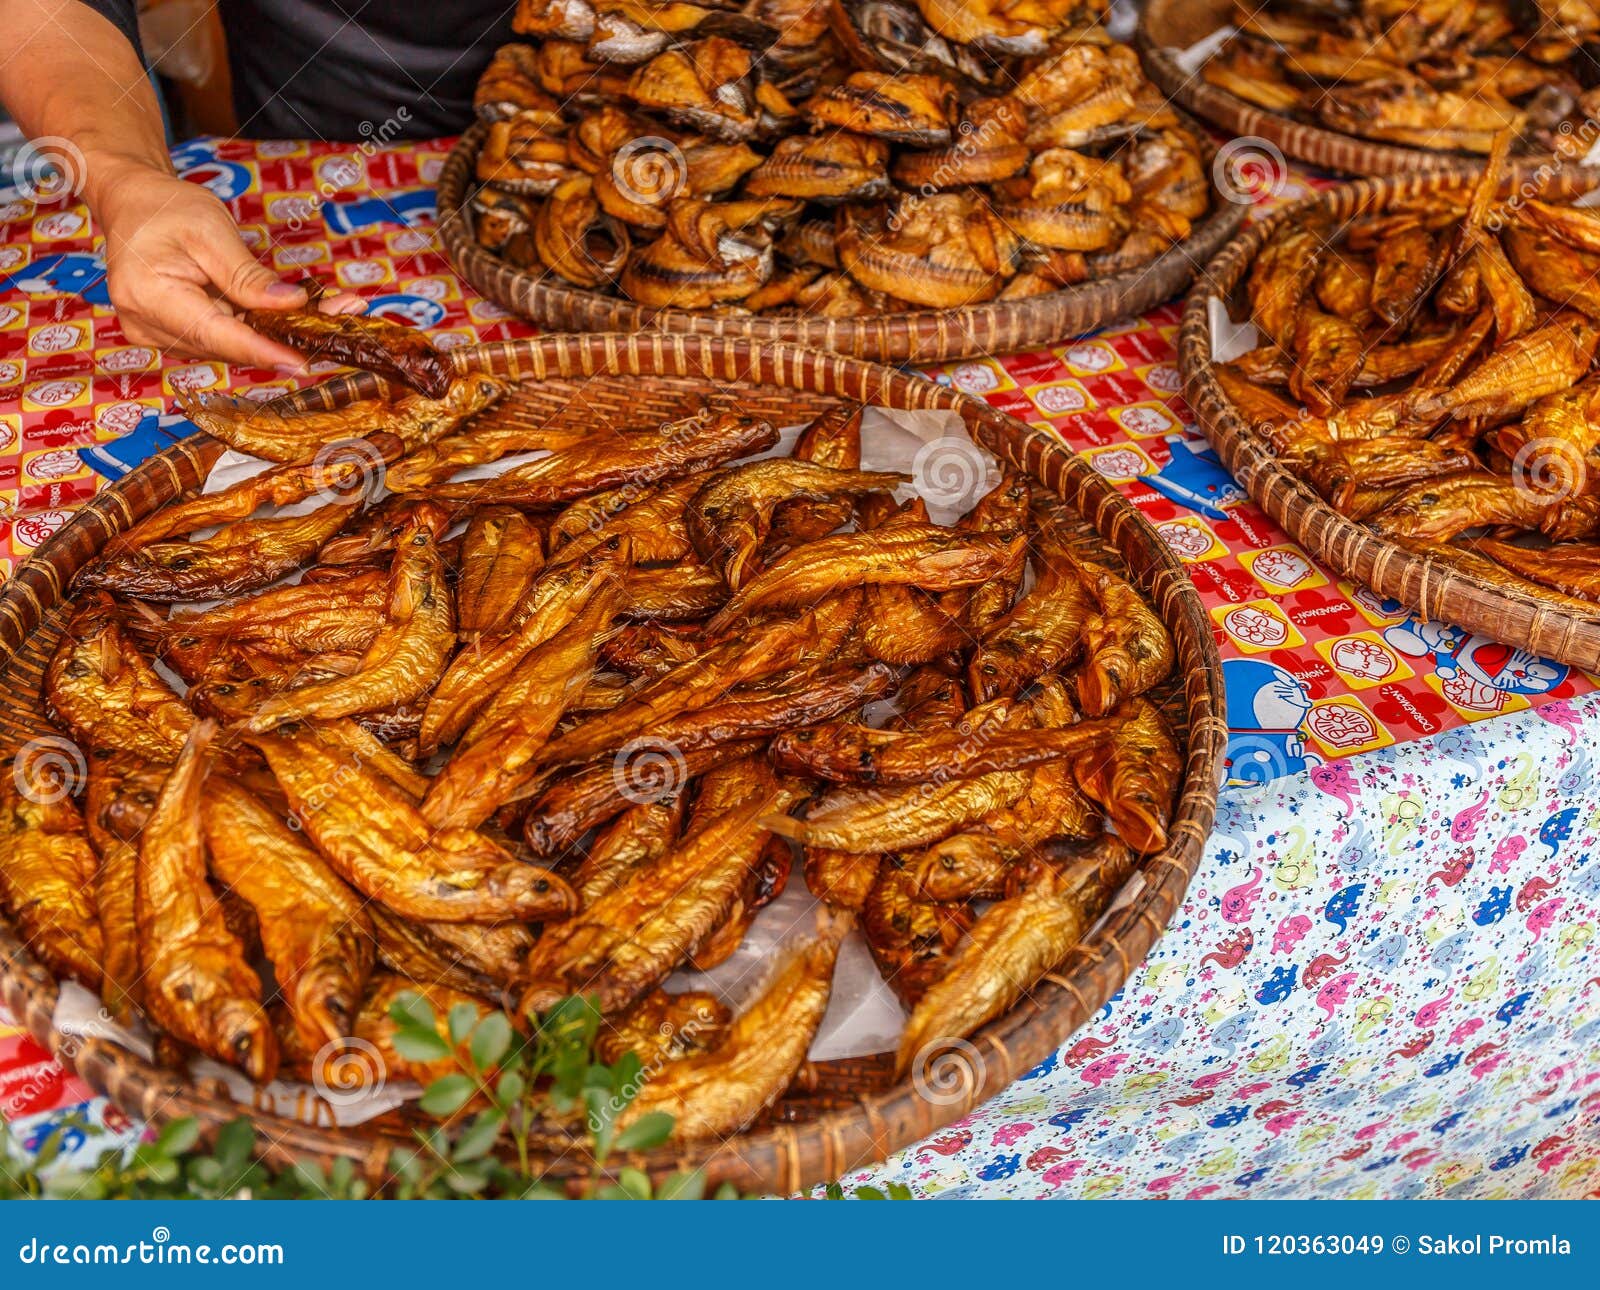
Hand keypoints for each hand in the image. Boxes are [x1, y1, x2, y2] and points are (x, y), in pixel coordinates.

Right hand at [87, 156, 363, 369]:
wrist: (135, 204)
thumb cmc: (167, 209)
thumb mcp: (211, 231)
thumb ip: (248, 275)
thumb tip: (291, 305)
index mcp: (148, 295)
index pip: (215, 335)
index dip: (262, 351)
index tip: (303, 362)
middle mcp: (147, 325)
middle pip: (228, 344)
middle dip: (284, 336)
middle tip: (341, 317)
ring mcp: (158, 335)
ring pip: (230, 345)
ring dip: (276, 332)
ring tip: (325, 310)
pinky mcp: (174, 336)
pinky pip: (224, 337)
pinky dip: (257, 327)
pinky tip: (289, 313)